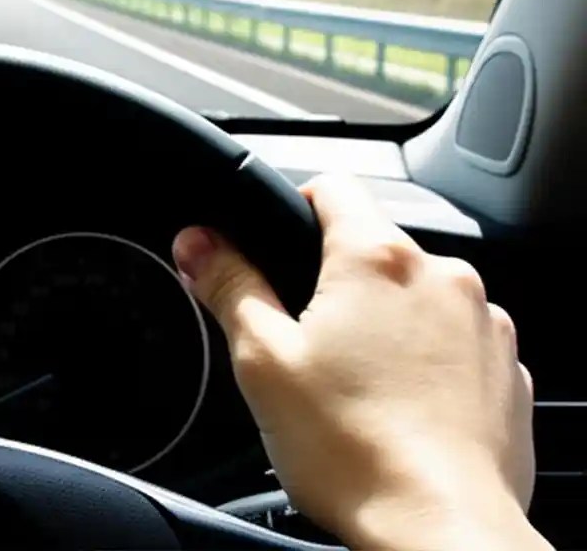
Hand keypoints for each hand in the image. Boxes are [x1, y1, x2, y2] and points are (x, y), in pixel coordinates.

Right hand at [172, 175, 547, 550]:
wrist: (440, 528)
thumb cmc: (355, 451)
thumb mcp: (262, 360)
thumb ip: (228, 286)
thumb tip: (197, 243)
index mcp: (376, 259)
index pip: (331, 187)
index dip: (292, 209)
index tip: (276, 248)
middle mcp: (442, 277)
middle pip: (372, 249)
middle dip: (333, 284)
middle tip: (302, 345)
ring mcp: (484, 324)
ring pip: (415, 298)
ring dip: (383, 324)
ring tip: (351, 388)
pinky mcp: (507, 371)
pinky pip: (454, 344)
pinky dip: (424, 363)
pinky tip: (395, 409)